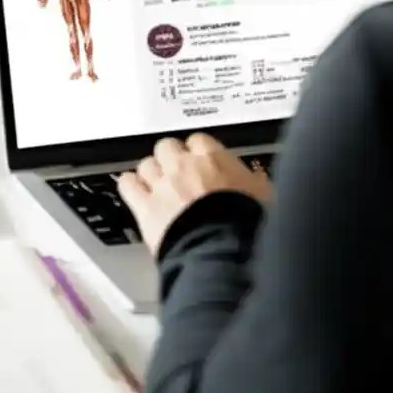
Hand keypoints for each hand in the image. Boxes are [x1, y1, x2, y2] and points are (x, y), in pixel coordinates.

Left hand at [117, 133, 269, 255]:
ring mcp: (162, 185)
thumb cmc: (248, 226)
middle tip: (177, 174)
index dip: (197, 152)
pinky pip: (127, 184)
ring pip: (146, 164)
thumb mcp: (265, 197)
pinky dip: (130, 186)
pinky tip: (136, 193)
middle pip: (167, 147)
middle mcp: (184, 166)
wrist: (224, 251)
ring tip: (157, 187)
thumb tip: (257, 182)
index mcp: (215, 159)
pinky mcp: (145, 207)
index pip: (199, 141)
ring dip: (151, 173)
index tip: (200, 162)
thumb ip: (254, 183)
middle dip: (171, 159)